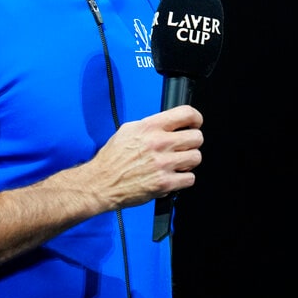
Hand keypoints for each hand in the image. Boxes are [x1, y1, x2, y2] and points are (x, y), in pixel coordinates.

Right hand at [88, 105, 204, 208]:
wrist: (101, 183)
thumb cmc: (112, 159)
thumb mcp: (128, 130)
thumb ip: (150, 125)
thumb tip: (168, 123)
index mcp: (150, 127)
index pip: (186, 113)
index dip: (196, 118)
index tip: (195, 123)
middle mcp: (158, 143)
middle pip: (197, 137)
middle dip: (193, 142)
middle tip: (185, 147)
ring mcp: (163, 164)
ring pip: (196, 157)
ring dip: (189, 162)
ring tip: (178, 163)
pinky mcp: (164, 183)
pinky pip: (190, 178)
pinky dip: (184, 179)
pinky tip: (174, 177)